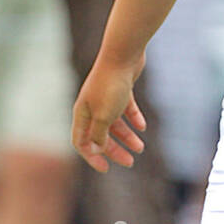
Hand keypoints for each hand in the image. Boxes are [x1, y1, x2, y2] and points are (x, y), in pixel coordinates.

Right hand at [72, 51, 148, 172]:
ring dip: (127, 137)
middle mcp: (91, 106)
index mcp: (82, 113)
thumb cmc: (111, 86)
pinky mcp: (121, 89)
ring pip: (115, 123)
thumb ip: (99, 135)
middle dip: (115, 150)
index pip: (81, 141)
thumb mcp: (104, 116)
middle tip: (130, 162)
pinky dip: (133, 118)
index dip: (92, 157)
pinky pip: (126, 109)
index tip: (106, 169)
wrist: (123, 54)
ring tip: (141, 147)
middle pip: (100, 135)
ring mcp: (106, 97)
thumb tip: (97, 148)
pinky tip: (142, 127)